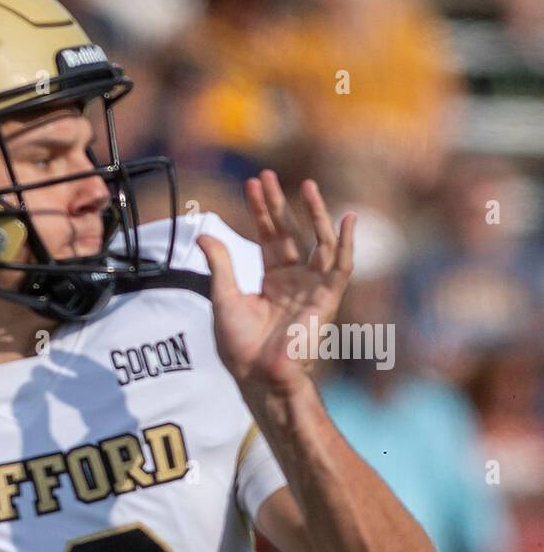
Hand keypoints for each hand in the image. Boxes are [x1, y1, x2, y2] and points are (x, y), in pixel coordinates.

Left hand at [199, 171, 354, 396]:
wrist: (257, 375)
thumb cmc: (239, 346)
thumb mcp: (223, 298)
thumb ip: (220, 264)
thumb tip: (203, 233)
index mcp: (272, 279)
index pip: (269, 235)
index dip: (261, 209)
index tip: (253, 183)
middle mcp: (294, 279)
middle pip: (290, 232)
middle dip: (280, 204)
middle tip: (269, 175)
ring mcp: (312, 287)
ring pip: (318, 242)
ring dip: (315, 214)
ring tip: (307, 185)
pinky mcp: (327, 299)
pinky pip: (341, 267)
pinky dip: (346, 244)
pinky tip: (347, 219)